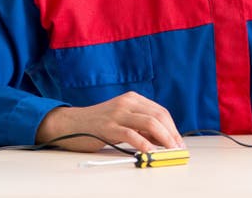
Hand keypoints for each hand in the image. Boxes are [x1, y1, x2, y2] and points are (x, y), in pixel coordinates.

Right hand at [34, 91, 183, 152]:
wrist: (72, 123)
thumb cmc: (99, 123)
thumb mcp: (123, 119)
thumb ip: (141, 126)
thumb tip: (164, 139)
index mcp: (133, 99)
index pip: (161, 111)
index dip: (173, 128)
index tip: (179, 142)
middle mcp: (127, 102)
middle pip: (159, 116)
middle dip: (172, 134)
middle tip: (178, 149)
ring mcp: (117, 113)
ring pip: (149, 123)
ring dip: (164, 139)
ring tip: (170, 151)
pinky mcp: (108, 126)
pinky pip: (131, 134)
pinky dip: (144, 144)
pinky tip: (150, 152)